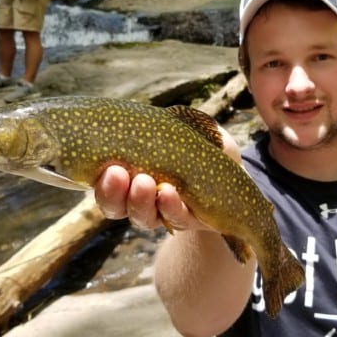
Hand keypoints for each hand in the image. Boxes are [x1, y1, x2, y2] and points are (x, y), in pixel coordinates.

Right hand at [94, 125, 241, 231]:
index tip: (106, 166)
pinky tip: (169, 192)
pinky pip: (174, 218)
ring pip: (141, 216)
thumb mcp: (188, 127)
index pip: (104, 183)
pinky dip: (170, 206)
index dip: (100, 180)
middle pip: (114, 205)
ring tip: (144, 182)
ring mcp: (162, 213)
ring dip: (139, 200)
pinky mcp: (187, 222)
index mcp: (129, 175)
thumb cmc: (204, 147)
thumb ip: (175, 119)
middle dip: (112, 191)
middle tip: (117, 173)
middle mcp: (139, 199)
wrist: (235, 176)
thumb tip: (167, 114)